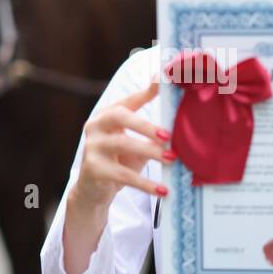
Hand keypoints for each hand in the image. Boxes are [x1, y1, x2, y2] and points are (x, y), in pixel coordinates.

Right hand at [71, 74, 174, 211]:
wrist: (93, 192)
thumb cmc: (120, 162)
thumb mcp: (136, 143)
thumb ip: (153, 132)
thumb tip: (180, 120)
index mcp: (107, 115)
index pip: (128, 100)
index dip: (145, 92)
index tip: (162, 82)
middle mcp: (95, 126)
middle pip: (119, 116)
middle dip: (145, 124)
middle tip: (168, 135)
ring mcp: (92, 147)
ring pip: (122, 144)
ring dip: (149, 151)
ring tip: (172, 160)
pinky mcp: (93, 169)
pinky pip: (123, 175)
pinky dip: (145, 183)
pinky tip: (162, 189)